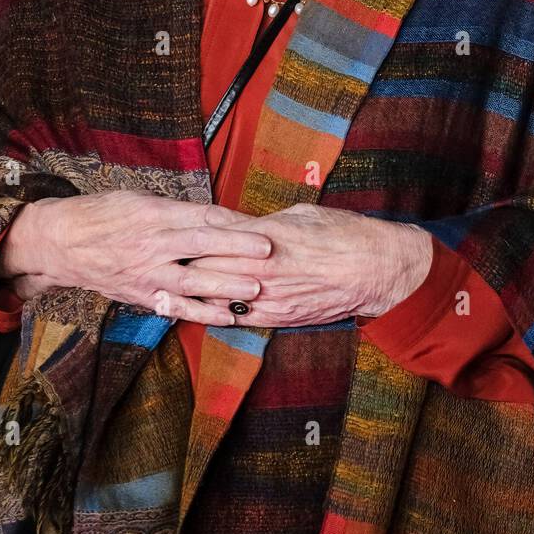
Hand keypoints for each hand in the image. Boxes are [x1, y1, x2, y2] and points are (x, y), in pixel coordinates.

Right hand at [0, 191, 272, 326]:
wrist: (61, 242)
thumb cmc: (103, 214)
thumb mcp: (139, 199)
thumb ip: (176, 210)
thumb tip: (217, 216)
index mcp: (155, 214)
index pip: (201, 216)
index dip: (232, 221)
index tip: (259, 223)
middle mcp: (153, 243)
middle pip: (202, 245)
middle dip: (237, 248)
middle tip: (269, 250)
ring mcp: (147, 272)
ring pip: (193, 280)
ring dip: (226, 285)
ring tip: (256, 288)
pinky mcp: (142, 295)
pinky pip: (176, 307)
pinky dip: (203, 313)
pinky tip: (227, 316)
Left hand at [189, 203, 433, 327]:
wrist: (374, 269)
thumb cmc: (340, 233)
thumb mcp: (296, 214)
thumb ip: (257, 223)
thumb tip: (228, 221)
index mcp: (266, 238)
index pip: (213, 237)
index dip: (189, 235)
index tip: (172, 232)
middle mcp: (263, 271)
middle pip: (208, 268)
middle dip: (184, 263)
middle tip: (159, 259)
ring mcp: (270, 299)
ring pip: (217, 297)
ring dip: (194, 292)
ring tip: (168, 289)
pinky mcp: (279, 318)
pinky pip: (239, 318)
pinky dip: (218, 312)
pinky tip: (203, 308)